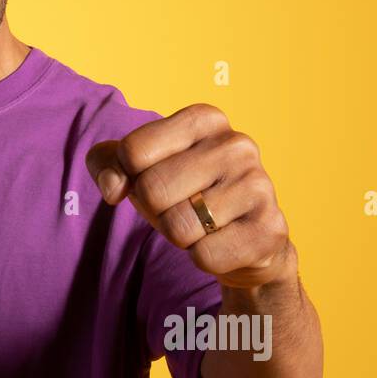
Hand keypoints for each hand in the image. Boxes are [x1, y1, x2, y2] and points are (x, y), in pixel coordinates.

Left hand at [86, 103, 295, 289]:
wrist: (246, 242)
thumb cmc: (185, 195)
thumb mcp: (140, 169)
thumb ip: (107, 162)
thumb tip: (113, 187)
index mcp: (205, 119)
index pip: (132, 151)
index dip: (130, 177)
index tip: (153, 179)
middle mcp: (237, 144)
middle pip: (151, 190)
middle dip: (155, 210)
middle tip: (181, 208)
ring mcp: (259, 185)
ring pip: (177, 227)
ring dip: (179, 236)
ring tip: (203, 225)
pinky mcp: (269, 230)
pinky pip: (204, 256)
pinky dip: (204, 258)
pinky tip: (224, 243)